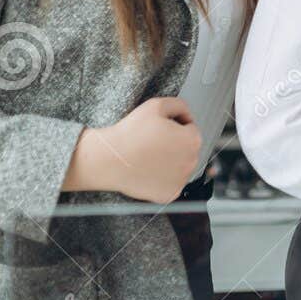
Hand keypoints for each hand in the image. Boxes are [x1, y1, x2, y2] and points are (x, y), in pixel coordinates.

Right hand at [63, 96, 199, 202]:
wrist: (108, 159)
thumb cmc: (130, 133)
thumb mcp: (156, 105)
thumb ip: (178, 105)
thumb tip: (186, 114)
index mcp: (193, 140)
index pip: (190, 129)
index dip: (173, 125)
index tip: (158, 128)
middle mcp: (192, 162)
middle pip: (186, 149)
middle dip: (174, 144)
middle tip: (151, 143)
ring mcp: (181, 180)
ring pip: (179, 167)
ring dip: (169, 162)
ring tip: (148, 156)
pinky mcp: (169, 194)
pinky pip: (169, 184)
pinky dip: (160, 179)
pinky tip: (147, 171)